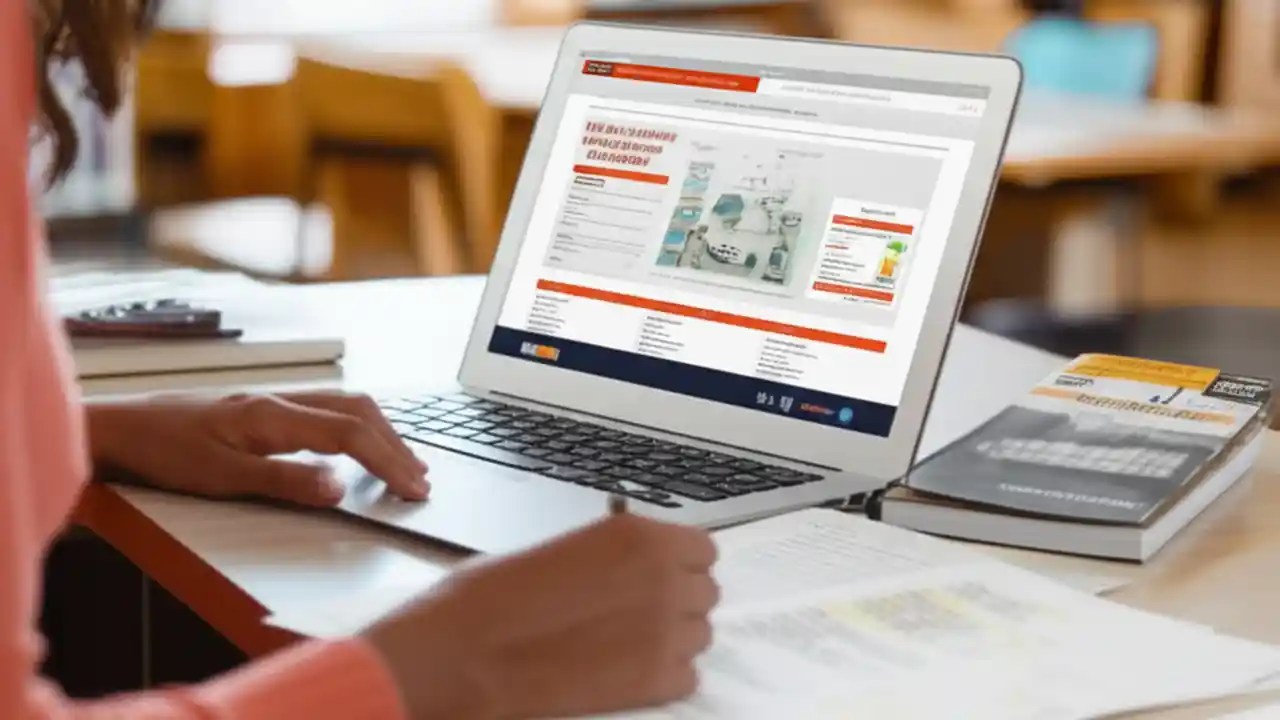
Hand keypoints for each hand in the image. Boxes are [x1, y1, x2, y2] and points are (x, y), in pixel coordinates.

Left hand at [87, 392, 428, 505]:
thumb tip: (341, 488)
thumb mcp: (220, 478)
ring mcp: (273, 401)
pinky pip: (327, 409)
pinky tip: (359, 444)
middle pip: (359, 412)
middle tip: (420, 481)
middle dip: (396, 446)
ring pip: (346, 406)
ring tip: (404, 463)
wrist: (118, 427)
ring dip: (382, 432)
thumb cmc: (161, 452)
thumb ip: (284, 482)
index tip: (412, 490)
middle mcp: (280, 401)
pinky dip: (358, 426)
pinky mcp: (264, 408)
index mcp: (273, 416)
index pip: (350, 434)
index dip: (388, 462)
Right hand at [364, 514, 718, 718]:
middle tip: (638, 612)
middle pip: (705, 591)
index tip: (662, 574)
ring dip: (672, 639)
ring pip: (699, 635)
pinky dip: (664, 678)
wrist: (463, 654)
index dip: (680, 563)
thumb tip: (624, 567)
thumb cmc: (491, 596)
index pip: (702, 549)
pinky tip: (624, 673)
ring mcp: (665, 632)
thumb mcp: (559, 549)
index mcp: (639, 536)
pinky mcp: (655, 682)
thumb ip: (610, 555)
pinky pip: (687, 677)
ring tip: (626, 644)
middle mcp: (663, 579)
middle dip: (678, 601)